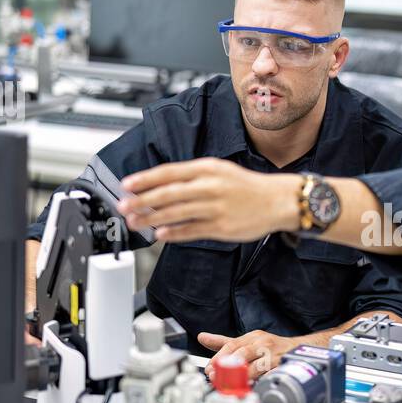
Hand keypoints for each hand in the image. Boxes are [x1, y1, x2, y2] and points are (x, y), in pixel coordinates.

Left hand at [119, 158, 300, 243]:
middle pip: (167, 193)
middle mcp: (209, 186)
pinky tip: (161, 234)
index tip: (127, 185)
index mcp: (207, 168)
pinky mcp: (221, 227)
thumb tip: (160, 187)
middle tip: (124, 206)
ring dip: (152, 218)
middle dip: (141, 201)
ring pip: (176, 212)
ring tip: (136, 222)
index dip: (145, 179)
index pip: (168, 172)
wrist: (277, 200)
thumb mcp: (219, 171)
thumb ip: (191, 178)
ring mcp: (215, 207)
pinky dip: (174, 232)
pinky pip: (192, 230)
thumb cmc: (246, 187)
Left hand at [198, 330, 297, 380]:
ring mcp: (274, 355)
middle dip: (227, 367)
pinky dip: (259, 382)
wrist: (298, 349)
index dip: (218, 358)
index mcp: (252, 337)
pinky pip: (269, 376)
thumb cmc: (270, 347)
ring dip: (242, 376)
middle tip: (216, 377)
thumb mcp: (247, 341)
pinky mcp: (283, 367)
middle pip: (242, 353)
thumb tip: (202, 337)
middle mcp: (263, 343)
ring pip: (256, 366)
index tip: (209, 369)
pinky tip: (251, 387)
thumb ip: (224, 342)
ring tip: (231, 384)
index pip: (232, 345)